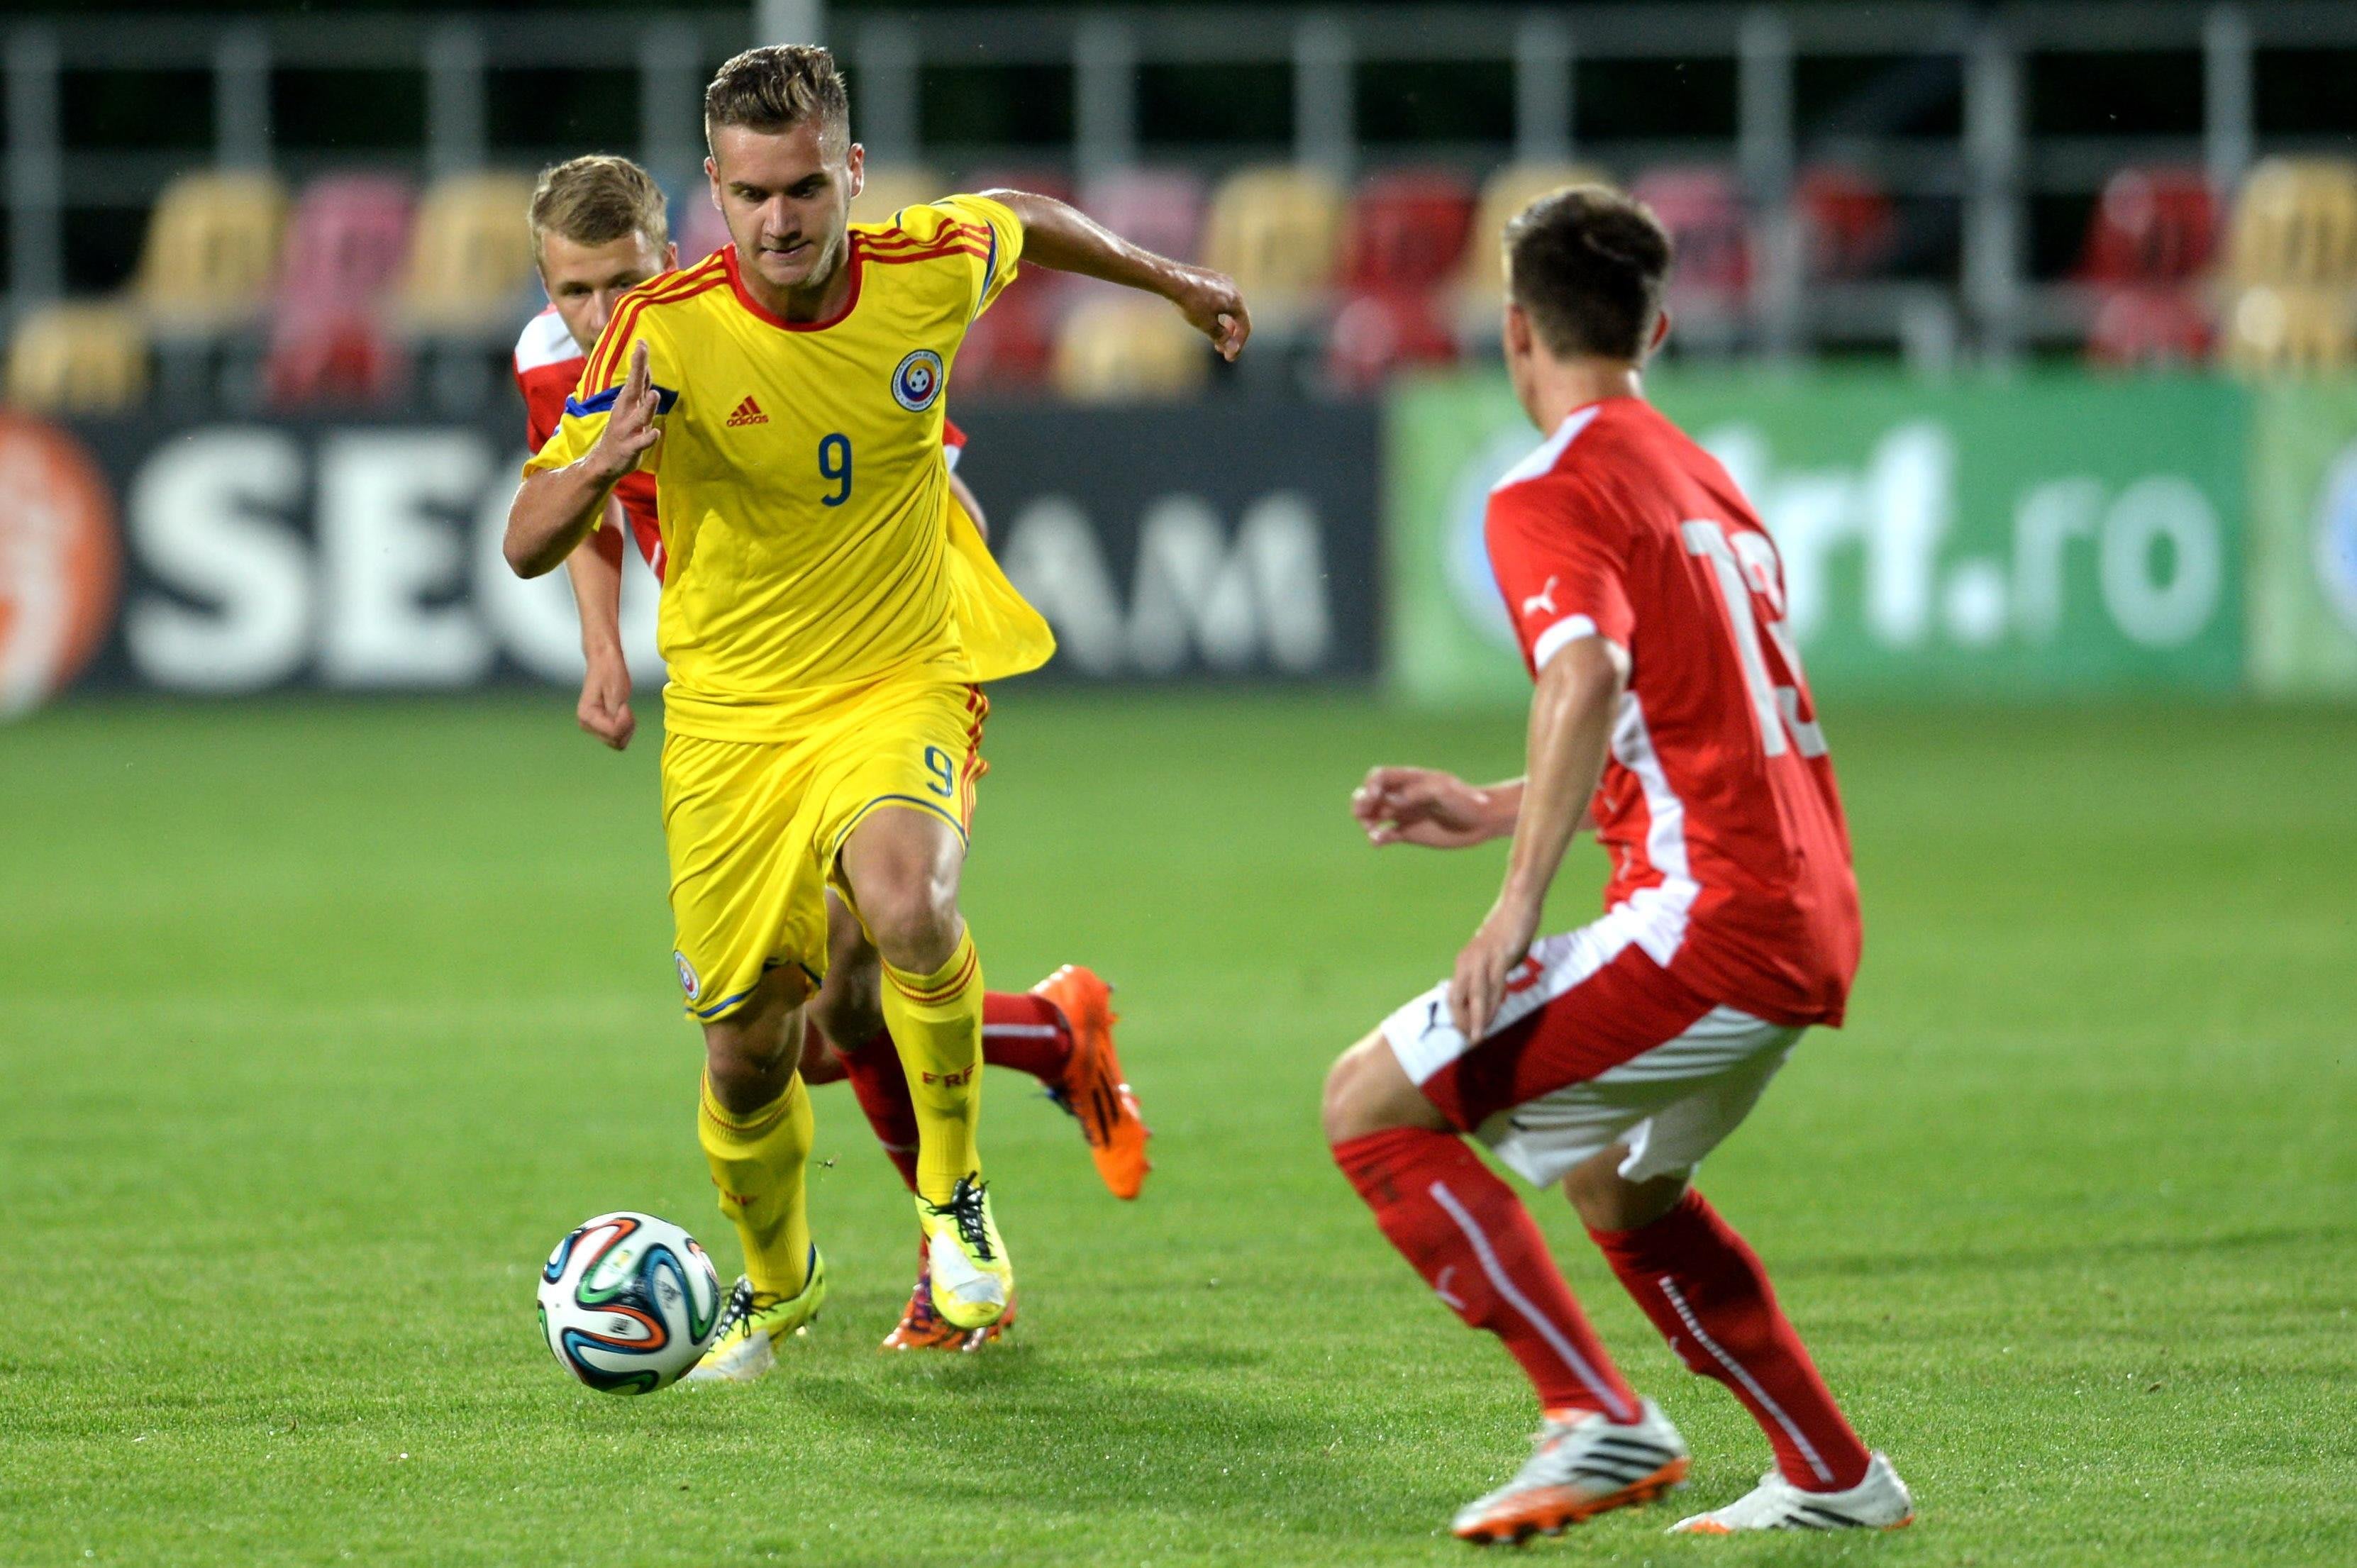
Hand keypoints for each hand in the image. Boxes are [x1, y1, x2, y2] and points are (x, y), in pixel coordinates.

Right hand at [575, 651, 635, 750]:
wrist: (604, 661)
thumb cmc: (610, 672)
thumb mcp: (617, 694)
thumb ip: (616, 716)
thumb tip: (618, 732)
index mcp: (587, 716)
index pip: (614, 733)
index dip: (625, 720)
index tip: (624, 705)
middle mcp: (586, 725)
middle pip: (616, 741)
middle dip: (626, 725)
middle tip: (624, 706)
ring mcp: (592, 727)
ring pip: (618, 741)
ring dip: (627, 726)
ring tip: (623, 707)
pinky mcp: (600, 726)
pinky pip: (618, 736)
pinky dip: (625, 726)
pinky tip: (622, 712)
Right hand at [587, 341, 662, 482]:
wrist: (605, 461)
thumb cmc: (623, 431)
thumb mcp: (630, 408)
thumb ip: (640, 390)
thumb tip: (646, 368)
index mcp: (628, 402)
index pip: (637, 378)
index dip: (640, 361)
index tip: (642, 342)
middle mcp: (626, 412)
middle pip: (634, 388)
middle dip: (638, 370)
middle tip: (641, 351)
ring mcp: (627, 429)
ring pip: (640, 416)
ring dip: (648, 406)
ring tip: (655, 394)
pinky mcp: (630, 447)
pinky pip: (641, 442)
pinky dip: (648, 437)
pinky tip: (655, 432)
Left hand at [1164, 264, 1250, 360]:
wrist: (1173, 280)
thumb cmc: (1191, 303)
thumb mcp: (1207, 325)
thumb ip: (1221, 337)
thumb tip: (1231, 348)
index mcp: (1236, 300)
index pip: (1245, 325)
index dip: (1238, 344)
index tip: (1229, 357)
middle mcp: (1233, 288)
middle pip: (1238, 316)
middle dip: (1231, 335)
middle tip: (1222, 349)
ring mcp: (1222, 281)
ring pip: (1228, 307)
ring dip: (1224, 324)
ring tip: (1214, 335)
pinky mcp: (1211, 277)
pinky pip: (1220, 298)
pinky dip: (1218, 312)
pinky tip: (1206, 317)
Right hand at [1352, 766, 1499, 848]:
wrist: (1482, 821)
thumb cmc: (1467, 800)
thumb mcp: (1446, 790)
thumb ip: (1419, 792)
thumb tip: (1394, 800)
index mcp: (1410, 780)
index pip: (1379, 777)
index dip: (1370, 786)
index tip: (1372, 798)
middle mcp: (1402, 796)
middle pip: (1369, 796)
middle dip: (1361, 804)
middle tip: (1363, 816)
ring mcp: (1404, 815)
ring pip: (1373, 816)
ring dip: (1365, 822)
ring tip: (1372, 831)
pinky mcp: (1407, 833)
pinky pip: (1384, 835)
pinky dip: (1377, 838)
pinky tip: (1378, 842)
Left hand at [1449, 896, 1541, 1040]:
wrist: (1517, 905)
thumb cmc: (1506, 932)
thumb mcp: (1493, 957)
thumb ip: (1490, 976)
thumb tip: (1493, 996)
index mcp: (1464, 963)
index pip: (1454, 995)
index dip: (1457, 1016)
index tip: (1463, 1032)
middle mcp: (1467, 962)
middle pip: (1459, 998)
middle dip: (1462, 1022)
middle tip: (1469, 1040)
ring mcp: (1482, 959)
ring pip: (1476, 995)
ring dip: (1476, 1019)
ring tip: (1477, 1037)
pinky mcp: (1499, 956)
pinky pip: (1494, 985)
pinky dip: (1492, 1004)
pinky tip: (1492, 1018)